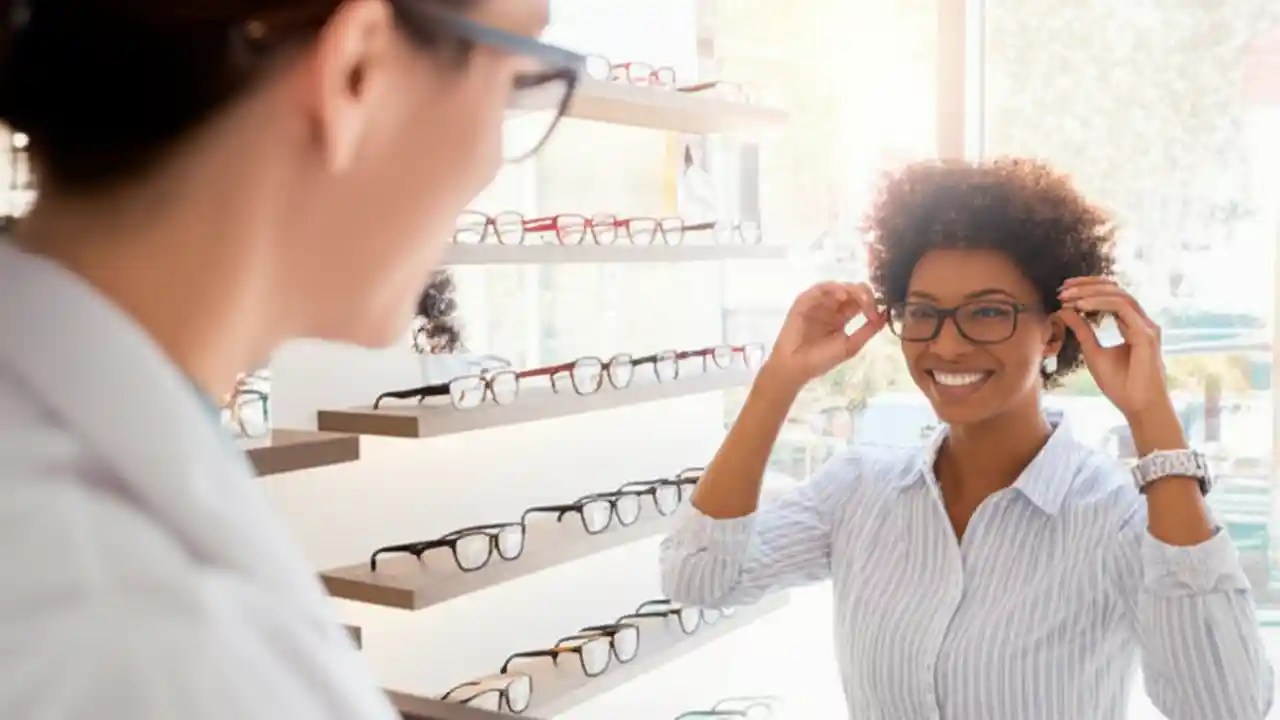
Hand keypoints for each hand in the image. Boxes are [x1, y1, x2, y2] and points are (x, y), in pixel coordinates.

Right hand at [762, 282, 885, 390]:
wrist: (797, 368)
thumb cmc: (821, 360)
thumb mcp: (851, 346)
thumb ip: (867, 331)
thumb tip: (885, 316)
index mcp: (842, 316)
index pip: (860, 301)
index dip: (872, 303)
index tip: (877, 313)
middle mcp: (831, 307)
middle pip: (851, 290)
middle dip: (863, 293)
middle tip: (870, 304)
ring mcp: (817, 304)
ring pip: (836, 287)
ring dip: (850, 289)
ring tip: (858, 297)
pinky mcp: (803, 303)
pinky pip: (817, 290)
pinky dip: (830, 289)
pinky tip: (841, 295)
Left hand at [1056, 277, 1169, 419]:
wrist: (1138, 407)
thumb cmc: (1120, 385)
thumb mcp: (1092, 352)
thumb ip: (1082, 330)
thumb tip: (1064, 310)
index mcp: (1132, 325)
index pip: (1111, 296)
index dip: (1087, 289)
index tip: (1064, 291)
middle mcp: (1141, 322)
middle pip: (1115, 289)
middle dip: (1087, 285)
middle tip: (1062, 288)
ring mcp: (1146, 326)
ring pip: (1118, 295)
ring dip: (1090, 292)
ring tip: (1068, 296)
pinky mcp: (1145, 334)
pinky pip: (1122, 308)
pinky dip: (1100, 303)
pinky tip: (1081, 306)